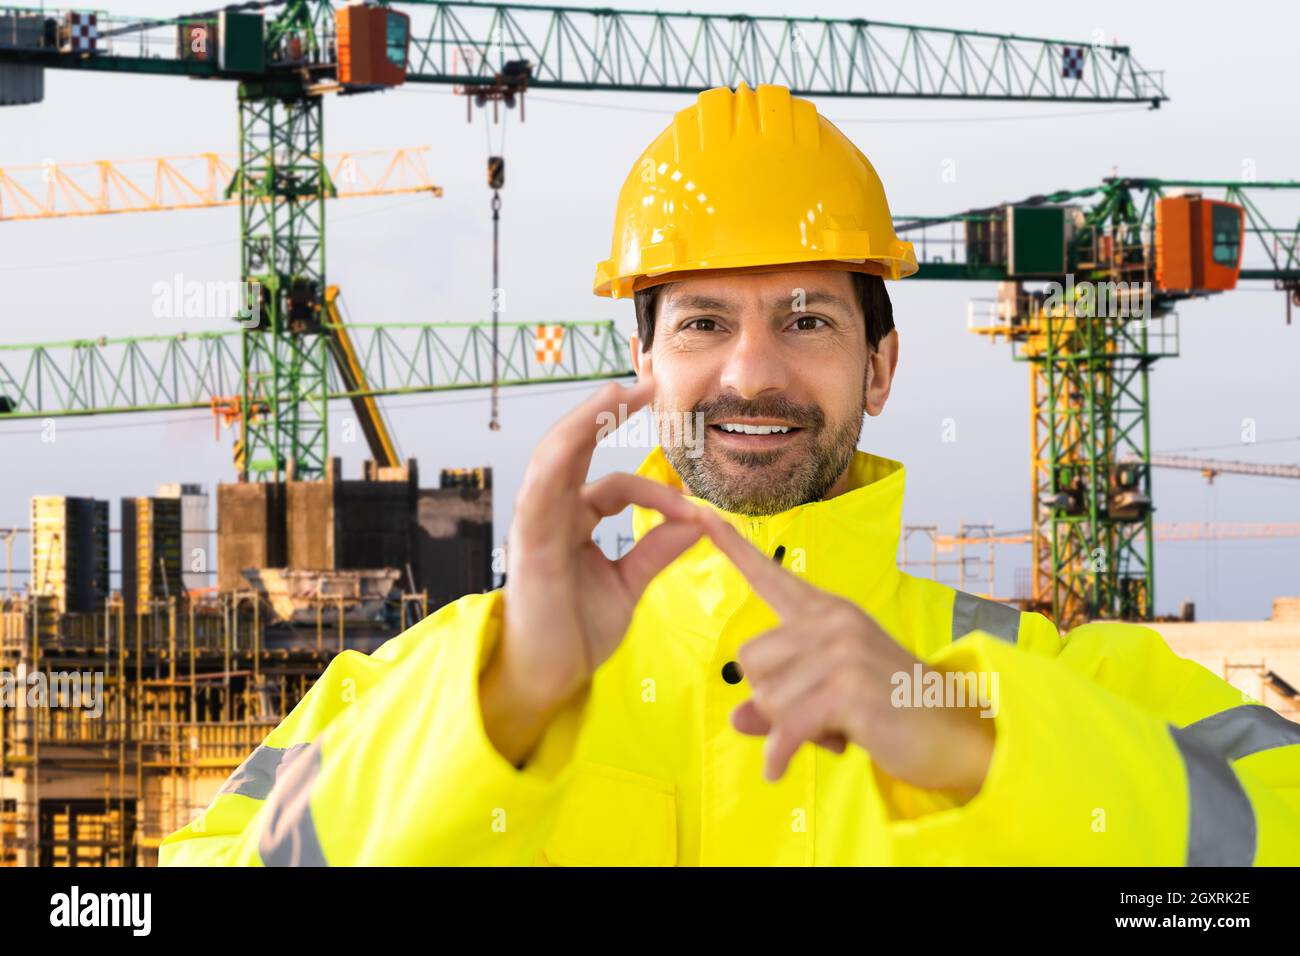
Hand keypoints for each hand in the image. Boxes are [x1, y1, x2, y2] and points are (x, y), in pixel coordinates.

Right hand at [482, 379, 703, 763]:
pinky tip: (580, 433)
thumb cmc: (576, 630)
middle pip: (577, 449)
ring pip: (556, 456)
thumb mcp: (628, 582)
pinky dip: (560, 457)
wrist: (548, 676)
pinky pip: (541, 489)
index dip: (661, 494)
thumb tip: (699, 519)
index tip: (697, 514)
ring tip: (616, 392)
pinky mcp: (530, 539)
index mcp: (574, 520)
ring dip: (585, 420)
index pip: (619, 486)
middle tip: (646, 383)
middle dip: (608, 413)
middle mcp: (554, 513)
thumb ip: (657, 549)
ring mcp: (537, 522)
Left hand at [699, 509, 994, 797]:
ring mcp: (843, 651)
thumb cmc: (886, 712)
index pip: (770, 575)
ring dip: (787, 728)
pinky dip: (780, 754)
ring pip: (767, 697)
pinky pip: (787, 726)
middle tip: (815, 714)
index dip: (733, 546)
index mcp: (827, 612)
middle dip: (770, 698)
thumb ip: (778, 705)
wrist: (953, 734)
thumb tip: (736, 718)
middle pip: (750, 660)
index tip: (701, 513)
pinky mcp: (849, 689)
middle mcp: (833, 621)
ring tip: (833, 728)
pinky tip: (778, 769)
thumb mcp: (824, 701)